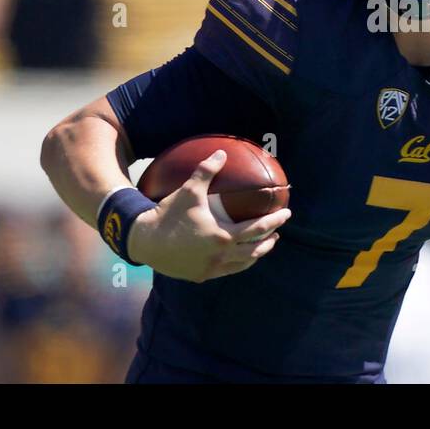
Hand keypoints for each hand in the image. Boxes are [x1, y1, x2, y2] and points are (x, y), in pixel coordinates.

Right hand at [127, 150, 291, 281]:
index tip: (286, 213)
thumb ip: (207, 171)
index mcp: (222, 237)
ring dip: (255, 254)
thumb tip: (222, 152)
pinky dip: (237, 264)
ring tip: (262, 246)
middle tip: (277, 231)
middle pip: (254, 250)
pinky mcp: (199, 276)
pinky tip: (236, 257)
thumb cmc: (167, 214)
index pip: (257, 229)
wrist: (143, 240)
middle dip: (269, 240)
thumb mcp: (189, 190)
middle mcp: (220, 257)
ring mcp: (210, 269)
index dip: (275, 220)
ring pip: (242, 265)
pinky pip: (225, 271)